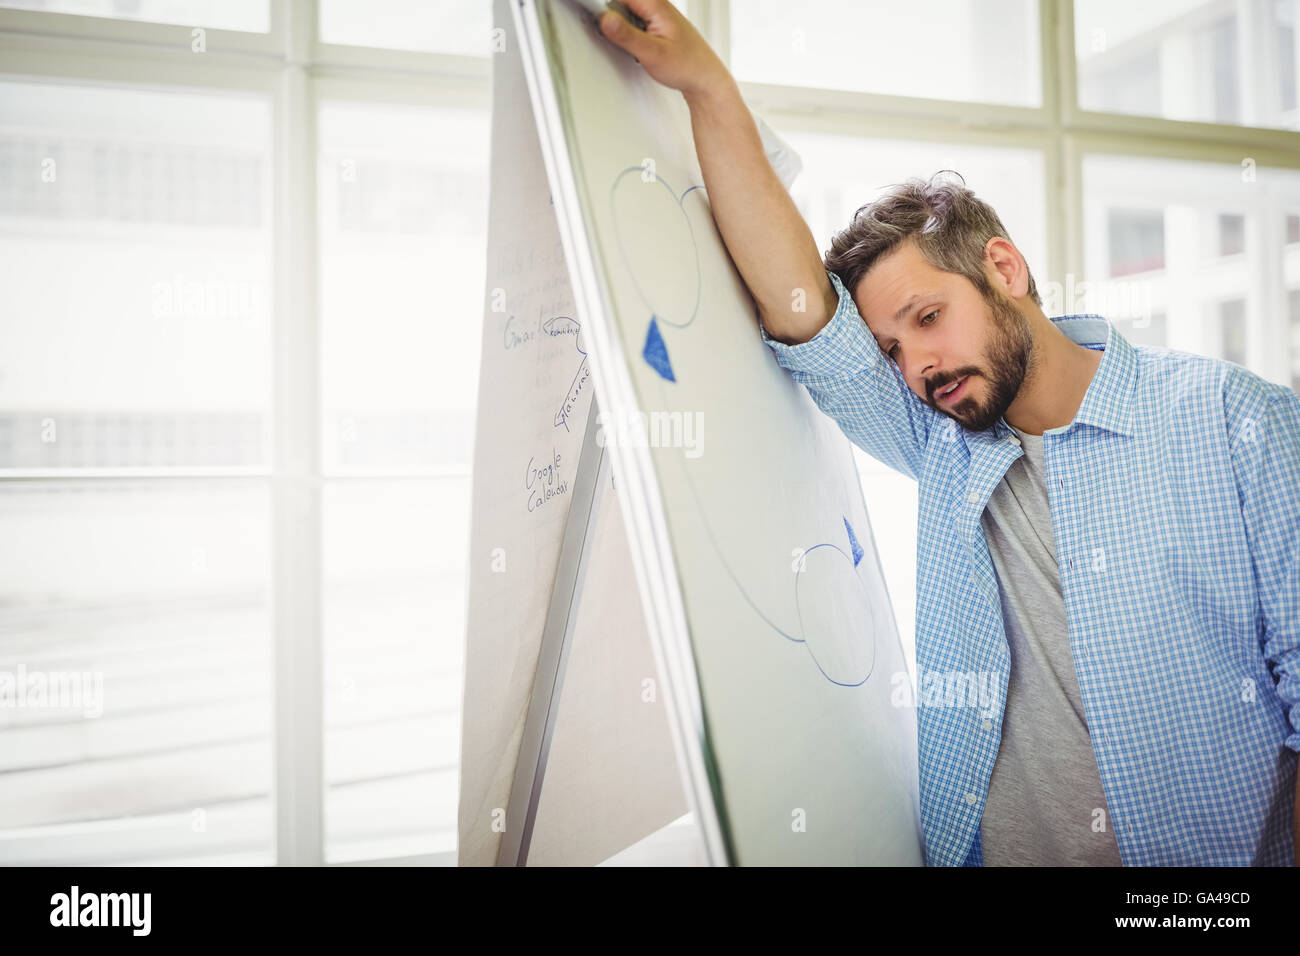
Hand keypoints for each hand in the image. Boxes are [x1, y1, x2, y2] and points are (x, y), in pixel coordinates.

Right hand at [597, 0, 731, 98]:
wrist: (706, 78)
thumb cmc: (687, 66)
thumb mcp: (652, 53)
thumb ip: (627, 36)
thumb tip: (605, 19)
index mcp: (655, 4)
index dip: (601, 6)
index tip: (590, 15)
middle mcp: (657, 3)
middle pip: (620, 1)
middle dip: (610, 16)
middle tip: (613, 37)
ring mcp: (657, 12)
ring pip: (626, 11)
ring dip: (620, 26)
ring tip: (631, 47)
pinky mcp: (656, 23)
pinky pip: (634, 20)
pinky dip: (629, 32)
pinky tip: (636, 47)